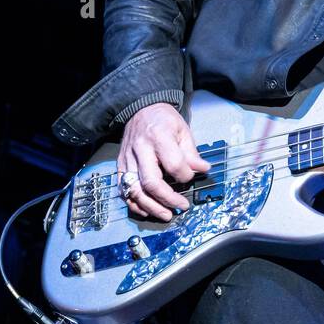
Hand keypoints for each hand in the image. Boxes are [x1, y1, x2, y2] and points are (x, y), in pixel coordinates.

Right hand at [118, 103, 210, 220]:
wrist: (140, 109)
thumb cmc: (162, 120)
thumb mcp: (182, 130)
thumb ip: (191, 153)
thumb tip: (203, 169)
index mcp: (158, 137)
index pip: (174, 164)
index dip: (186, 176)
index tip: (191, 177)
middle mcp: (140, 149)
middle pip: (151, 183)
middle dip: (167, 199)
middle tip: (181, 206)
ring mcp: (127, 159)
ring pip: (135, 191)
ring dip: (151, 207)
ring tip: (166, 214)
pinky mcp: (120, 166)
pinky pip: (123, 191)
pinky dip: (135, 204)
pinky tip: (147, 209)